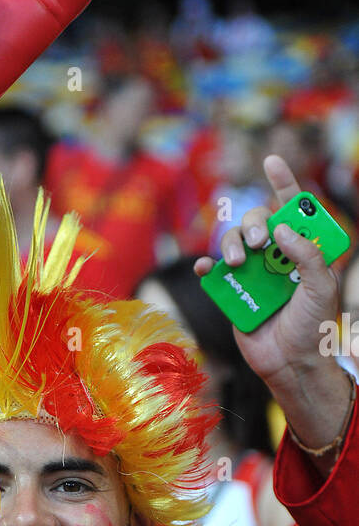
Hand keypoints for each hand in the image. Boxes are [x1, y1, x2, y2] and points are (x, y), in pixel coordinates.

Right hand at [193, 155, 340, 388]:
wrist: (291, 364)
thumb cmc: (313, 326)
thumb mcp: (320, 287)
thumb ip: (306, 255)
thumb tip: (281, 229)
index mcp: (301, 250)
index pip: (292, 209)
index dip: (283, 183)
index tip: (272, 161)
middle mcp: (275, 256)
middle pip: (257, 222)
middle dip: (254, 224)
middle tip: (258, 243)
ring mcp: (252, 274)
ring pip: (232, 242)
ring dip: (231, 245)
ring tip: (238, 264)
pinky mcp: (232, 293)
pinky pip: (213, 274)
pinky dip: (205, 267)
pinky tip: (205, 267)